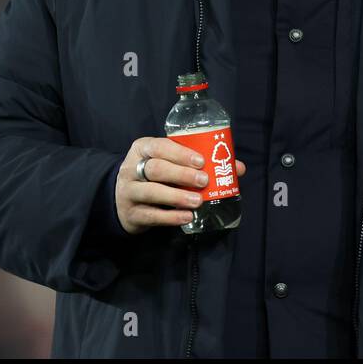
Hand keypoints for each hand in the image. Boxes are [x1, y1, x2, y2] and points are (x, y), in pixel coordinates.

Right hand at [115, 137, 245, 233]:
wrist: (124, 201)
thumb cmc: (154, 177)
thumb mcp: (168, 163)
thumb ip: (197, 163)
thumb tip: (238, 167)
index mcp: (142, 149)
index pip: (159, 146)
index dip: (180, 153)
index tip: (201, 161)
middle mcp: (131, 168)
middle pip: (156, 169)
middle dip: (181, 174)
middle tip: (204, 180)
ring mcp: (128, 192)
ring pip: (151, 192)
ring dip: (177, 196)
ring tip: (198, 201)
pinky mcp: (132, 214)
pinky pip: (151, 216)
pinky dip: (170, 217)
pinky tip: (187, 217)